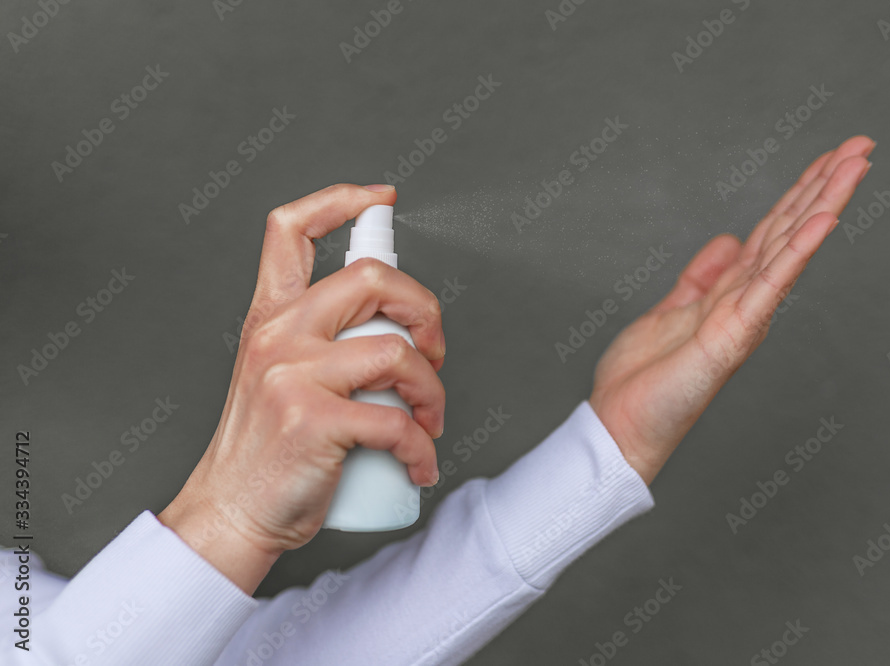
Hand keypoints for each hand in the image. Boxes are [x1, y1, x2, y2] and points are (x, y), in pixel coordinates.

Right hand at [158, 184, 445, 593]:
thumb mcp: (275, 374)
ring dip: (433, 389)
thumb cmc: (267, 450)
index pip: (290, 228)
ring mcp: (294, 374)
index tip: (382, 198)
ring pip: (397, 350)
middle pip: (372, 277)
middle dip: (426, 308)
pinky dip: (423, 447)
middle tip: (434, 348)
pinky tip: (419, 462)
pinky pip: (397, 421)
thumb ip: (318, 339)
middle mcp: (278, 334)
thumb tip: (394, 325)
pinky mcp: (315, 420)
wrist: (230, 513)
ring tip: (429, 418)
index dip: (340, 199)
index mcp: (269, 316)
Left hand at [589, 136, 875, 484]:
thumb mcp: (672, 309)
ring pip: (791, 247)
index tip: (830, 158)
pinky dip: (799, 249)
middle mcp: (746, 300)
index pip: (772, 231)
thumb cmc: (646, 378)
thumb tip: (728, 241)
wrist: (623, 422)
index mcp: (731, 291)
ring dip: (826, 203)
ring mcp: (745, 315)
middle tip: (862, 144)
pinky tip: (825, 217)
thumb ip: (702, 276)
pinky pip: (772, 282)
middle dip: (826, 185)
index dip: (800, 193)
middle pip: (791, 231)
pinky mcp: (735, 332)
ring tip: (858, 163)